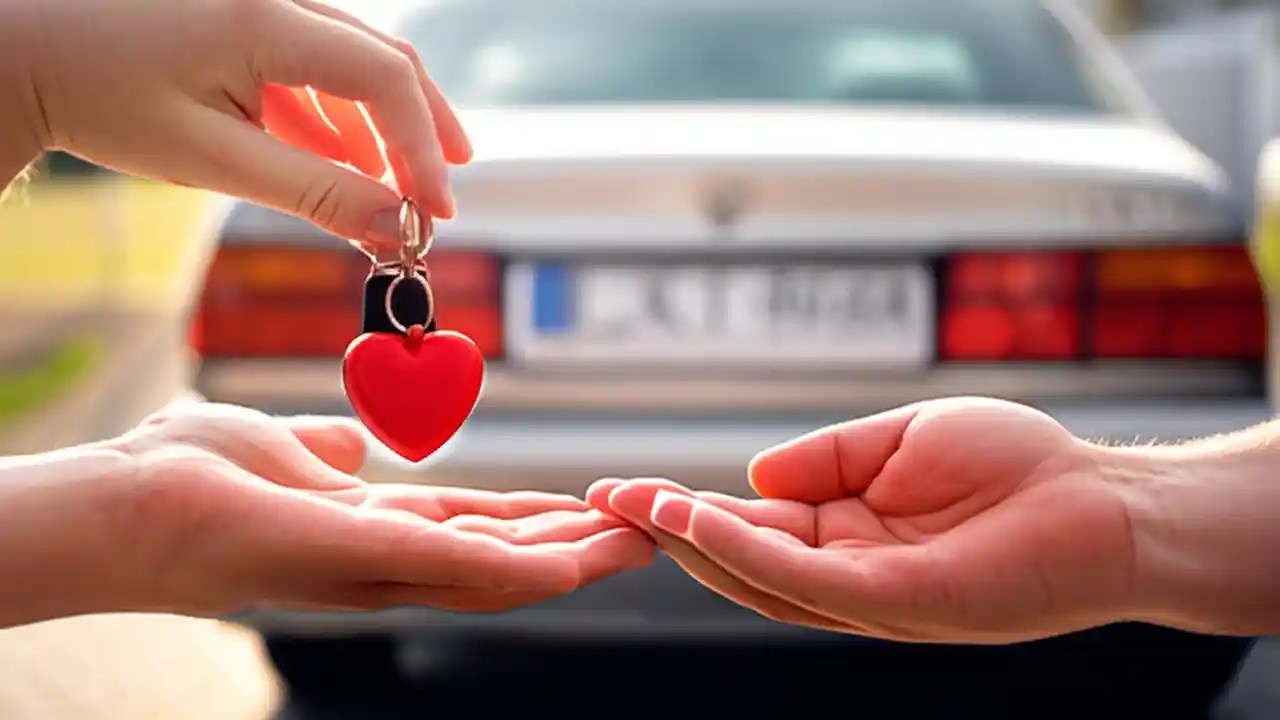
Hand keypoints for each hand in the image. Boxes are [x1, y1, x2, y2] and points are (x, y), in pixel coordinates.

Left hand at [0, 0, 468, 239]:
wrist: (27, 52)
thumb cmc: (103, 98)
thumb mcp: (215, 159)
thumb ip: (317, 193)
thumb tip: (396, 228)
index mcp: (266, 17)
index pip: (384, 78)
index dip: (421, 148)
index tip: (434, 211)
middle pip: (386, 62)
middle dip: (424, 133)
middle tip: (442, 198)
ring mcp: (266, 4)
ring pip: (357, 64)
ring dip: (384, 131)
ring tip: (398, 194)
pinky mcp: (251, 19)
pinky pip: (317, 67)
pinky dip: (339, 120)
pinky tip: (346, 165)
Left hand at [0, 401, 651, 627]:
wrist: (124, 503)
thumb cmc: (187, 475)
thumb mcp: (280, 447)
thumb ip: (328, 450)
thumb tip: (354, 439)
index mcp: (373, 526)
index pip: (474, 526)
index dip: (538, 520)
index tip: (596, 509)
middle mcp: (386, 557)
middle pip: (502, 555)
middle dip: (578, 546)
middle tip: (651, 532)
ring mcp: (377, 563)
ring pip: (498, 569)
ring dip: (575, 558)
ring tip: (642, 541)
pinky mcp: (362, 554)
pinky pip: (460, 564)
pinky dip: (529, 565)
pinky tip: (581, 554)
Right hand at [589, 398, 1138, 642]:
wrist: (1110, 504)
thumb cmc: (1021, 466)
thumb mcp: (903, 437)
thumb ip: (827, 455)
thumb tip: (753, 469)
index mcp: (847, 533)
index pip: (751, 522)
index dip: (686, 506)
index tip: (624, 484)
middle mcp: (849, 575)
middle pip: (739, 559)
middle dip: (668, 530)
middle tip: (599, 501)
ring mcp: (871, 598)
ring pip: (760, 579)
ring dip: (691, 542)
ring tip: (632, 506)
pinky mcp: (899, 607)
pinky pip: (807, 583)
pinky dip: (746, 553)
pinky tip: (699, 519)